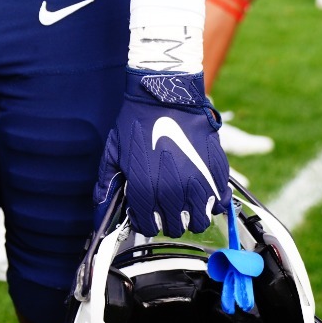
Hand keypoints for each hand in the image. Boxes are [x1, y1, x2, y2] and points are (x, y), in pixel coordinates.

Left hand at [95, 69, 228, 237]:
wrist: (164, 95)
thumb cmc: (136, 122)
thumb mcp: (113, 154)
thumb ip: (106, 187)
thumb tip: (102, 216)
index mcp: (144, 189)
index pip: (148, 226)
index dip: (145, 220)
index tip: (146, 210)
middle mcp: (172, 192)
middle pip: (175, 227)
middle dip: (167, 218)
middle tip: (164, 204)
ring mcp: (198, 183)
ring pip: (199, 221)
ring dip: (191, 215)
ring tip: (184, 201)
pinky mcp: (217, 173)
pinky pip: (219, 203)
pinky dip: (212, 201)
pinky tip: (202, 191)